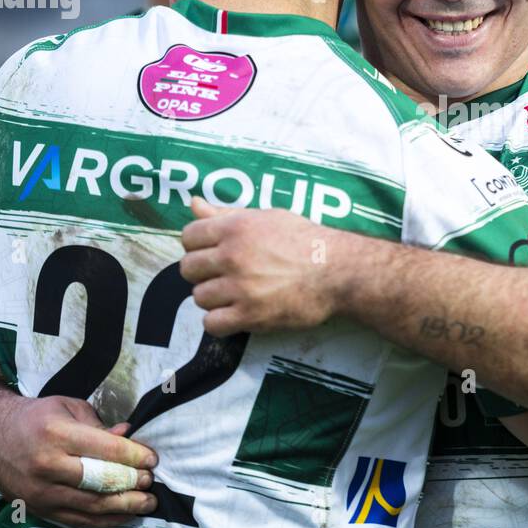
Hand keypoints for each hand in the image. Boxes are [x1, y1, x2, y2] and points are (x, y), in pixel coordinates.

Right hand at [0, 393, 156, 527]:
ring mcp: (40, 491)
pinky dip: (104, 522)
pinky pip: (76, 520)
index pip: (106, 449)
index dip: (134, 456)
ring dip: (124, 507)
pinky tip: (124, 517)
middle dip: (132, 483)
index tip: (152, 460)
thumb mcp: (66, 407)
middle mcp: (47, 465)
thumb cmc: (34, 418)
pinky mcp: (37, 509)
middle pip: (100, 481)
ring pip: (91, 506)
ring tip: (146, 503)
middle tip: (151, 483)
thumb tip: (128, 436)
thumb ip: (99, 424)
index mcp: (57, 433)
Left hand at [180, 198, 341, 335]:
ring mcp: (240, 287)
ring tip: (235, 294)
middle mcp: (233, 256)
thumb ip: (227, 213)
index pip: (189, 236)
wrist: (338, 271)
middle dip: (203, 272)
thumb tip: (194, 204)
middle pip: (188, 268)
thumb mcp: (267, 217)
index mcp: (236, 228)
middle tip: (224, 275)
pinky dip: (220, 322)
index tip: (213, 252)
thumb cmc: (304, 240)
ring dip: (214, 297)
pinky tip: (236, 313)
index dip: (197, 245)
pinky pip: (212, 324)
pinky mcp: (250, 315)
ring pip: (199, 297)